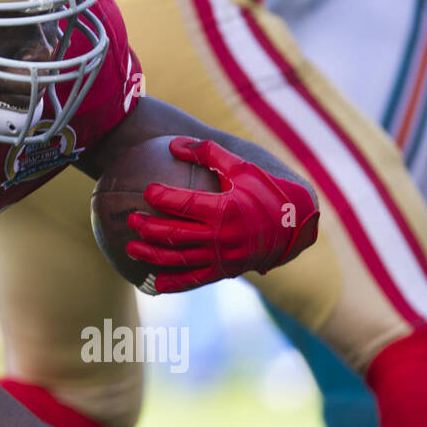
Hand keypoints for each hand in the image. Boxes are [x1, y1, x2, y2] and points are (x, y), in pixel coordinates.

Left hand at [125, 137, 318, 292]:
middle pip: (174, 233)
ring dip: (151, 255)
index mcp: (225, 209)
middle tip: (130, 219)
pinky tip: (153, 282)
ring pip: (179, 259)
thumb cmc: (267, 191)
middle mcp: (221, 236)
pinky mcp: (226, 271)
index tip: (146, 190)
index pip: (182, 203)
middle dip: (147, 227)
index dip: (160, 196)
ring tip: (130, 248)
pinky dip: (173, 282)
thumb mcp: (242, 167)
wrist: (296, 227)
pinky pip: (195, 279)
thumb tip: (174, 144)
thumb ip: (208, 153)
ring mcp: (223, 257)